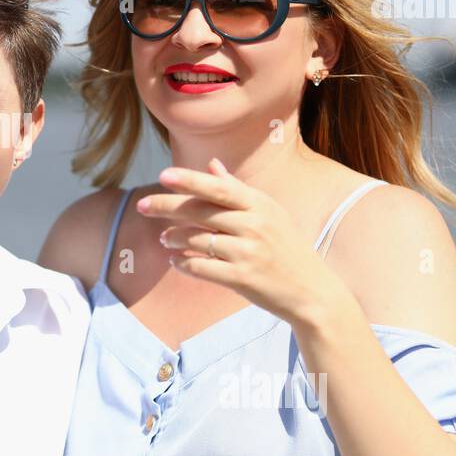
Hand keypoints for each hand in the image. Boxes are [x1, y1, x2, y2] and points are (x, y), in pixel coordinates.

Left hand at [137, 158, 348, 326]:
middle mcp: (255, 225)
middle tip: (143, 206)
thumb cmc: (287, 248)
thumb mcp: (270, 213)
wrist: (312, 291)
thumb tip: (212, 165)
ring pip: (197, 239)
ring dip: (173, 237)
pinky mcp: (242, 278)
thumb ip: (238, 190)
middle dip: (167, 206)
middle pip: (201, 211)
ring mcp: (248, 252)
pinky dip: (183, 263)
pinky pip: (202, 267)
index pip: (219, 188)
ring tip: (163, 238)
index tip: (162, 176)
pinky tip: (175, 261)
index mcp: (260, 205)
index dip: (189, 180)